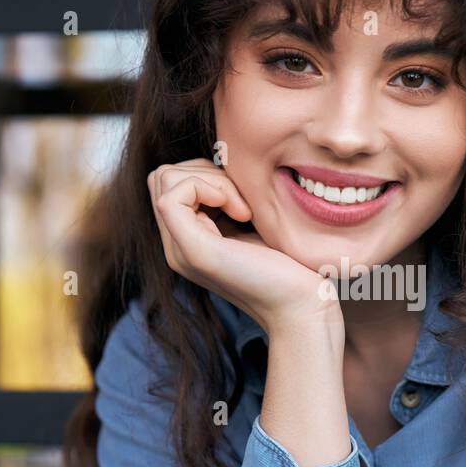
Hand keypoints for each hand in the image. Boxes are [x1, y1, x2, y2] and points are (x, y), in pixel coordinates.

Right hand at [147, 159, 342, 336]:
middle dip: (204, 171)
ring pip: (163, 180)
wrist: (304, 305)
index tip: (244, 197)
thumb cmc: (291, 265)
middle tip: (243, 200)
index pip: (170, 181)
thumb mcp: (253, 222)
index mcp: (189, 239)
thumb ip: (231, 199)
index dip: (205, 172)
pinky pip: (173, 196)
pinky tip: (241, 212)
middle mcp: (176, 246)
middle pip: (161, 176)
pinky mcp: (193, 252)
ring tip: (244, 209)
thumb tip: (224, 161)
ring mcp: (180, 251)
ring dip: (210, 180)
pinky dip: (210, 189)